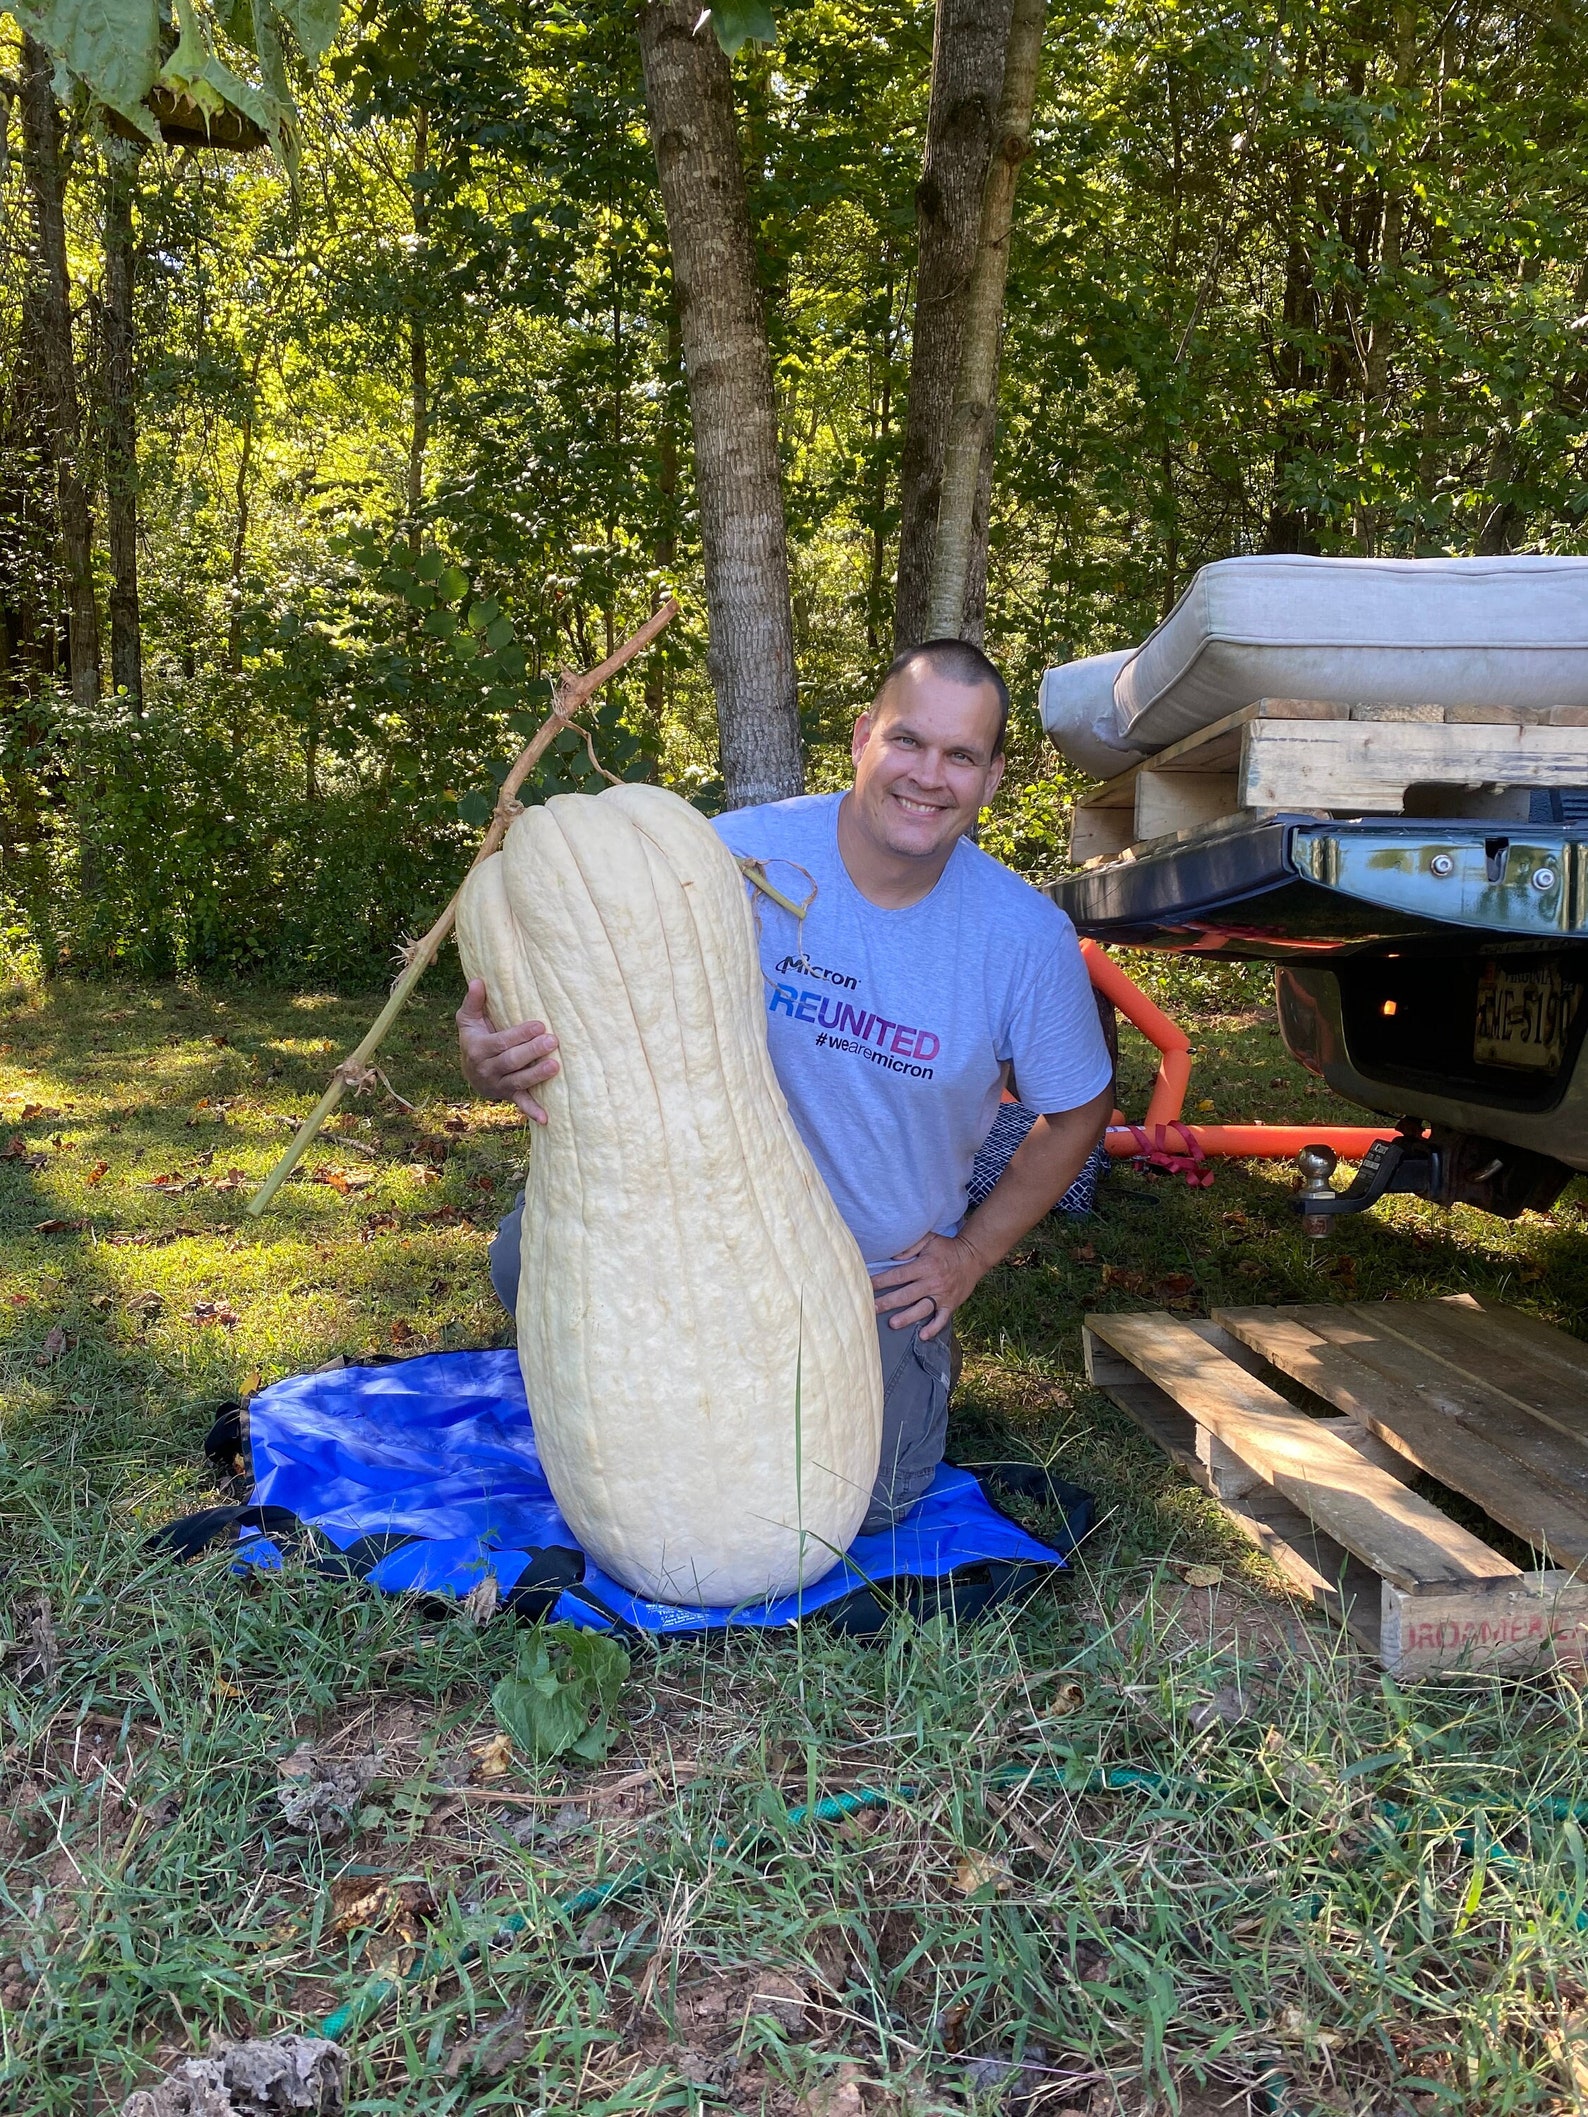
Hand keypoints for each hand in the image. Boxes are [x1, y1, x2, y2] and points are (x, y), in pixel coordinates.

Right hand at [456, 978, 559, 1124]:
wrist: (470, 1070)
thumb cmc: (475, 1037)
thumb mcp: (468, 1020)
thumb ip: (474, 1002)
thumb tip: (478, 980)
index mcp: (477, 1048)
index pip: (500, 1042)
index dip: (519, 1035)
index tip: (539, 1024)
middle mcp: (485, 1069)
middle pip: (511, 1061)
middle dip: (532, 1052)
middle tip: (553, 1041)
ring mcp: (497, 1085)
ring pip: (518, 1081)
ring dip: (536, 1076)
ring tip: (555, 1066)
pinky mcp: (508, 1095)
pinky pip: (520, 1103)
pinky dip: (532, 1111)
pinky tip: (546, 1118)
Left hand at [870, 1231, 984, 1340]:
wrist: (973, 1257)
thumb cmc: (947, 1248)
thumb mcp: (929, 1239)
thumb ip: (910, 1246)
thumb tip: (893, 1257)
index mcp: (925, 1266)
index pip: (899, 1275)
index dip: (882, 1281)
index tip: (867, 1286)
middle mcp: (933, 1282)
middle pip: (907, 1295)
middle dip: (888, 1302)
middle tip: (872, 1308)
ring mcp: (942, 1295)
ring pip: (922, 1309)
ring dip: (907, 1317)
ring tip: (892, 1324)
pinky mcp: (951, 1304)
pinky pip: (942, 1319)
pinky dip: (934, 1328)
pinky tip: (923, 1336)